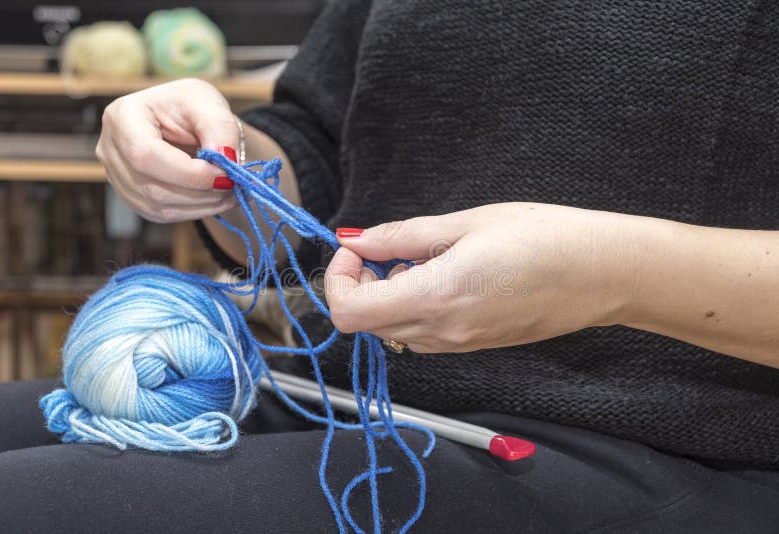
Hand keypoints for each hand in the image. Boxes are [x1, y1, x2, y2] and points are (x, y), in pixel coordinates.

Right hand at [96, 78, 239, 222]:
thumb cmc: (192, 106)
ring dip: (201, 205)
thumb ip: (220, 128)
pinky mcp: (133, 196)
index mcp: (122, 116)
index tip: (225, 175)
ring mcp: (117, 176)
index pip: (145, 154)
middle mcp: (110, 148)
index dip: (187, 173)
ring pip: (157, 206)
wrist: (185, 121)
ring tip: (231, 192)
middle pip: (151, 186)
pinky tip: (216, 199)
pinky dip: (194, 211)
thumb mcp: (209, 103)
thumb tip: (225, 159)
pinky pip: (162, 214)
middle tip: (235, 186)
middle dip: (199, 191)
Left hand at [324, 202, 635, 352]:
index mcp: (435, 297)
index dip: (337, 279)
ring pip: (392, 331)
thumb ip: (403, 236)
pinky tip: (442, 276)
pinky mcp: (475, 346)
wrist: (603, 273)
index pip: (349, 312)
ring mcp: (460, 345)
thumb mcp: (467, 223)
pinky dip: (413, 307)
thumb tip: (357, 239)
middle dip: (360, 285)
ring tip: (421, 259)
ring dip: (387, 296)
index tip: (356, 248)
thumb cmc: (545, 238)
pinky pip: (423, 335)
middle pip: (366, 325)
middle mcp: (442, 332)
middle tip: (385, 248)